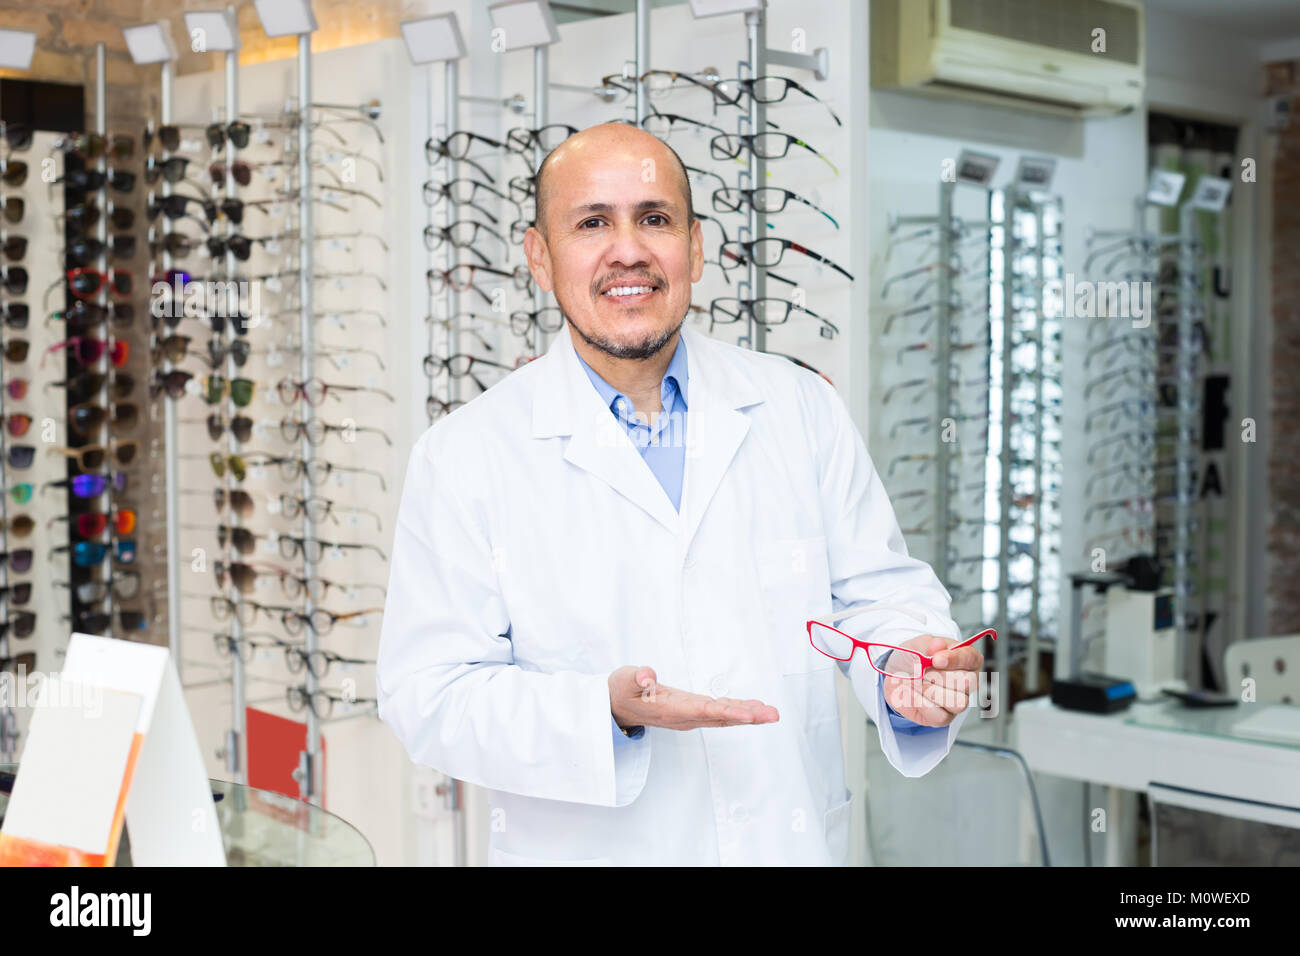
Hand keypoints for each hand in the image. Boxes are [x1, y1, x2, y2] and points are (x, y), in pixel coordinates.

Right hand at [608, 665, 778, 731]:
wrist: (615, 707)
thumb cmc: (621, 691)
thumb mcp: (623, 679)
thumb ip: (636, 677)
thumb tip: (647, 676)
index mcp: (669, 709)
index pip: (702, 711)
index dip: (727, 712)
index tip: (748, 715)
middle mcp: (683, 717)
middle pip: (720, 717)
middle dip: (748, 716)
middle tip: (773, 714)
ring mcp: (689, 717)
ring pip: (723, 717)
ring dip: (748, 716)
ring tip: (771, 713)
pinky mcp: (692, 713)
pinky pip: (719, 714)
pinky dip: (738, 712)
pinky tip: (754, 709)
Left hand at [880, 635, 982, 727]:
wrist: (898, 674)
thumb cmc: (915, 657)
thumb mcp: (920, 644)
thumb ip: (930, 644)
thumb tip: (938, 644)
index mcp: (967, 658)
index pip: (970, 658)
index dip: (954, 659)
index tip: (936, 660)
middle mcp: (968, 682)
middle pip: (966, 682)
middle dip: (938, 677)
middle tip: (921, 671)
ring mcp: (959, 701)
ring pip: (957, 702)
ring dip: (930, 691)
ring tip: (915, 682)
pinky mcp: (945, 717)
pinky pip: (941, 716)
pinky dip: (921, 703)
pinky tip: (912, 693)